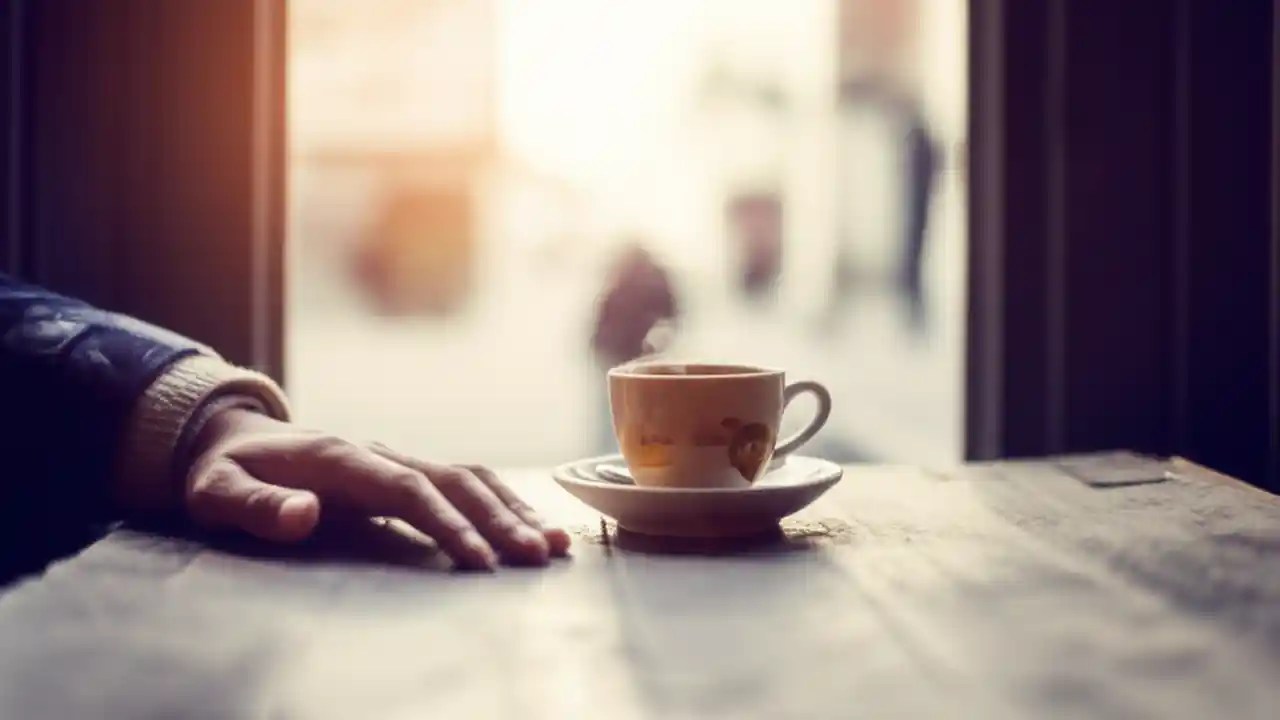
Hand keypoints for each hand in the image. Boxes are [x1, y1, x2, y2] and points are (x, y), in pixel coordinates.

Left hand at [182, 409, 570, 569]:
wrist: (232, 439)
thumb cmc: (224, 473)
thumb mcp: (216, 491)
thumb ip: (255, 505)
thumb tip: (304, 515)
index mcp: (341, 459)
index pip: (407, 488)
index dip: (447, 521)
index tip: (479, 559)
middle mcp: (378, 453)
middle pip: (452, 480)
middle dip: (499, 519)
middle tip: (537, 557)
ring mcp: (394, 458)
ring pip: (467, 476)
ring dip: (511, 508)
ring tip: (552, 544)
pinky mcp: (403, 470)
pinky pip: (461, 482)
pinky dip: (500, 502)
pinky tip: (528, 525)